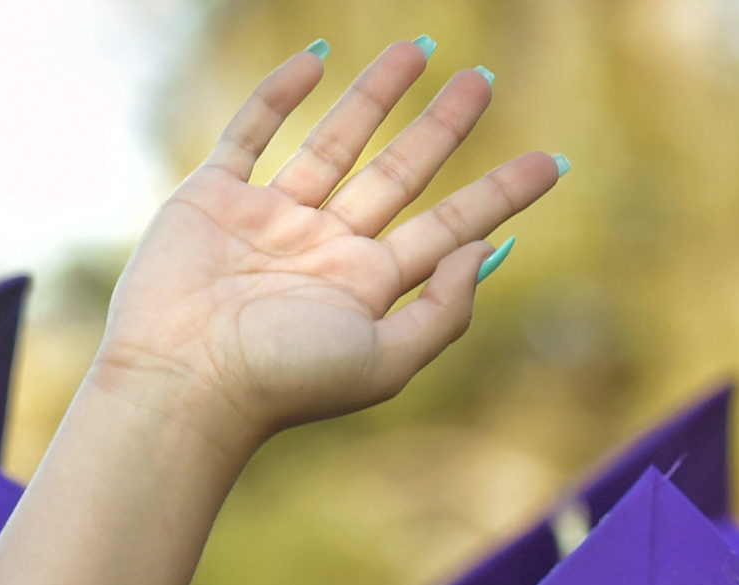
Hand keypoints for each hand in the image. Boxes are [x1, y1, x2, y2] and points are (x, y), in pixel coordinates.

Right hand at [95, 42, 559, 453]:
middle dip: (443, 127)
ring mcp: (272, 219)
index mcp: (371, 289)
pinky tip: (318, 58)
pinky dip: (280, 93)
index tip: (553, 163)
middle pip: (401, 174)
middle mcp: (328, 250)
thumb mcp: (386, 360)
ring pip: (337, 143)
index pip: (450, 228)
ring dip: (377, 95)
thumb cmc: (286, 382)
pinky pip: (253, 132)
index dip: (501, 195)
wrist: (186, 380)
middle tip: (483, 81)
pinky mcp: (215, 197)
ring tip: (420, 48)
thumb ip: (443, 311)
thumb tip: (488, 248)